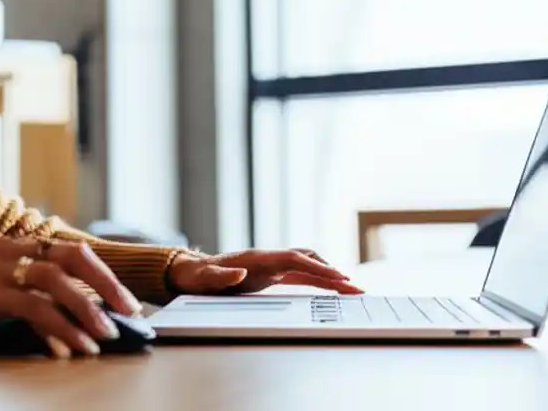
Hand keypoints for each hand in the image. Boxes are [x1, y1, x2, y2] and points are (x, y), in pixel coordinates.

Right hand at [0, 237, 141, 357]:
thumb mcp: (14, 300)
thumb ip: (45, 300)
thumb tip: (93, 321)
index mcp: (20, 246)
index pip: (73, 251)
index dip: (104, 275)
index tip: (127, 302)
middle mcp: (10, 249)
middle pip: (71, 256)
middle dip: (105, 284)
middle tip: (127, 311)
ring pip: (54, 281)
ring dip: (85, 310)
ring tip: (104, 336)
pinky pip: (32, 308)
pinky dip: (57, 329)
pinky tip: (70, 349)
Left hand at [167, 248, 362, 294]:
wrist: (192, 272)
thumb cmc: (199, 277)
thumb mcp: (206, 280)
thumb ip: (221, 277)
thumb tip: (237, 274)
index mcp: (258, 258)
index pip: (295, 260)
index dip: (317, 267)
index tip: (338, 277)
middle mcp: (269, 258)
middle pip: (308, 261)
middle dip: (332, 273)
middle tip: (355, 288)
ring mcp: (272, 265)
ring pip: (308, 267)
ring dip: (329, 277)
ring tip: (351, 290)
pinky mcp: (272, 274)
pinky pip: (300, 276)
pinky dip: (318, 281)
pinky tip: (330, 289)